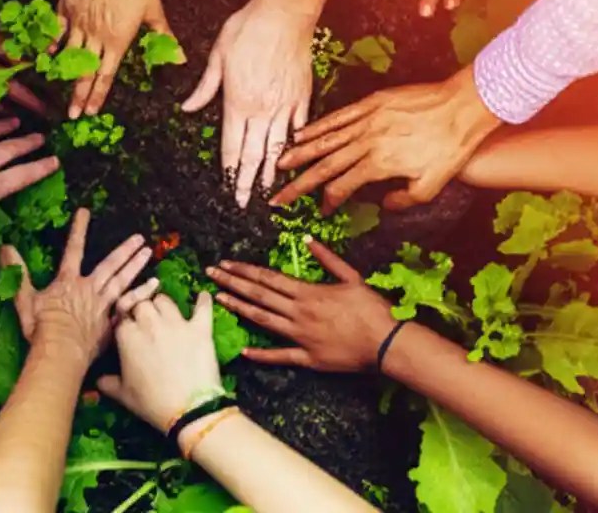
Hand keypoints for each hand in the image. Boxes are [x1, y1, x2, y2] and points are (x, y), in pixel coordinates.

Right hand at [5, 208, 157, 363]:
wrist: (60, 353)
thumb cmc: (40, 328)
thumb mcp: (24, 298)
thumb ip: (17, 272)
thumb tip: (4, 247)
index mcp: (68, 282)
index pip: (73, 249)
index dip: (79, 229)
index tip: (85, 212)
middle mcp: (89, 289)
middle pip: (110, 265)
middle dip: (124, 250)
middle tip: (140, 238)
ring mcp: (103, 306)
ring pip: (123, 281)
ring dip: (136, 266)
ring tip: (148, 253)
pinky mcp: (111, 323)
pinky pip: (130, 306)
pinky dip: (142, 295)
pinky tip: (154, 287)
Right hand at [58, 0, 176, 118]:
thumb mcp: (154, 9)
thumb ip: (164, 36)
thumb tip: (180, 57)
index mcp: (117, 41)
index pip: (106, 76)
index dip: (98, 96)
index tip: (91, 112)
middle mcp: (95, 37)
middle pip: (85, 72)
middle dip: (78, 96)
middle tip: (71, 115)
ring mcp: (78, 23)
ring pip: (69, 56)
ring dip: (65, 76)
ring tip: (59, 90)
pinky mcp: (67, 8)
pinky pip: (56, 31)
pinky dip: (51, 43)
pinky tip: (46, 54)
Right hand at [97, 292, 221, 433]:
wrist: (188, 409)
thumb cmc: (151, 402)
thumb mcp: (124, 395)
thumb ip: (108, 383)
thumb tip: (98, 381)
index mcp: (127, 335)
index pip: (121, 316)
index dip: (124, 323)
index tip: (127, 331)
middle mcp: (150, 322)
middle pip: (141, 303)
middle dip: (141, 310)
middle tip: (145, 322)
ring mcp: (176, 323)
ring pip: (165, 300)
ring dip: (162, 305)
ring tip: (165, 312)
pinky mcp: (199, 328)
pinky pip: (202, 307)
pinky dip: (202, 301)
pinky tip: (202, 296)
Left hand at [184, 0, 326, 207]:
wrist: (285, 12)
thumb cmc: (248, 29)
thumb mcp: (217, 56)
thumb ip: (205, 87)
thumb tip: (187, 107)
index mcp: (238, 102)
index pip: (232, 146)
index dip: (230, 171)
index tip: (228, 189)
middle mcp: (262, 109)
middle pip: (255, 154)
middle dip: (249, 182)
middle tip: (245, 202)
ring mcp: (285, 104)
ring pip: (278, 146)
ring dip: (272, 170)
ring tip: (270, 191)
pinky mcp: (303, 95)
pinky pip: (299, 127)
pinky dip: (296, 144)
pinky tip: (294, 156)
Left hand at [208, 241, 395, 371]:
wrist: (387, 342)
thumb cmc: (372, 309)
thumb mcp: (352, 277)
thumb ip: (328, 259)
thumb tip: (307, 240)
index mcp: (307, 292)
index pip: (267, 278)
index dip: (243, 270)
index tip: (224, 264)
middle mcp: (298, 313)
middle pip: (259, 295)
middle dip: (232, 284)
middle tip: (210, 275)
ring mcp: (300, 336)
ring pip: (262, 321)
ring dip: (239, 309)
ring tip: (219, 300)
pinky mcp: (308, 358)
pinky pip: (280, 356)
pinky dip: (261, 354)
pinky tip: (244, 351)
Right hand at [271, 67, 500, 211]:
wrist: (463, 107)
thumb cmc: (451, 147)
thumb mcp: (432, 185)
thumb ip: (404, 200)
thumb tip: (383, 206)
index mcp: (378, 164)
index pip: (341, 187)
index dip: (327, 201)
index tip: (321, 211)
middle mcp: (366, 142)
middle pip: (324, 166)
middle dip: (298, 184)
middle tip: (278, 197)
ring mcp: (367, 121)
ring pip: (325, 139)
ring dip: (300, 153)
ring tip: (279, 164)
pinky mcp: (371, 104)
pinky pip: (338, 117)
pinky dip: (318, 126)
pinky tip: (301, 133)